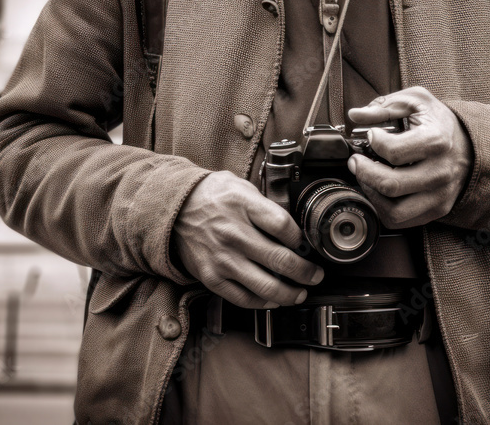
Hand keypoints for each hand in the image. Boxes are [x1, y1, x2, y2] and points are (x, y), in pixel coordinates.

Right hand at [172, 170, 324, 308]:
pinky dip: (262, 302)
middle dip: (305, 272)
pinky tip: (273, 299)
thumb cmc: (213, 197)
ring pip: (265, 285)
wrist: (174, 209)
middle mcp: (233, 233)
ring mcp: (222, 258)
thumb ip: (266, 205)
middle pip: (280, 258)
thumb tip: (294, 229)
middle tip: (315, 275)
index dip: (301, 238)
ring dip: (290, 293)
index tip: (307, 244)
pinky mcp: (211, 277)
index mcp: (242, 206)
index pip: (283, 225)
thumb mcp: (241, 187)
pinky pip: (242, 298)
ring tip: (300, 292)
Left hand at [346, 86, 471, 228]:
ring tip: (366, 179)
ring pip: (394, 211)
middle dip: (363, 172)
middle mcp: (440, 172)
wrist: (469, 145)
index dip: (374, 142)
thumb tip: (356, 115)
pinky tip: (379, 192)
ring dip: (371, 195)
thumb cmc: (439, 123)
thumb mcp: (416, 101)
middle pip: (390, 184)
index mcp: (436, 141)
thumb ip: (385, 105)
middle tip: (356, 161)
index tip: (371, 135)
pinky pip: (401, 220)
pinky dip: (382, 209)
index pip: (394, 151)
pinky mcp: (437, 209)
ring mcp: (439, 195)